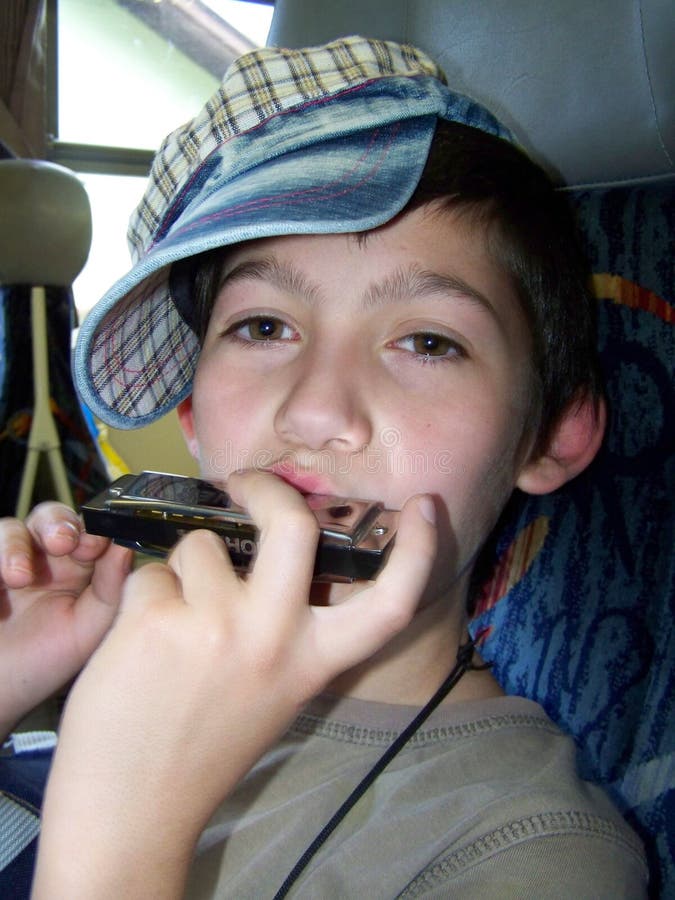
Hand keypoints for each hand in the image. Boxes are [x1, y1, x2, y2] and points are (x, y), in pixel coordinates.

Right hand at [0, 502, 131, 737]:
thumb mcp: (87, 631)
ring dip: (17, 545)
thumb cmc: (43, 664)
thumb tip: (126, 547)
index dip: (95, 530)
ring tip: (19, 577)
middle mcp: (43, 558)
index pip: (92, 532)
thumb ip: (110, 589)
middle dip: (58, 524)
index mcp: (80, 568)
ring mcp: (8, 561)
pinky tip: (2, 581)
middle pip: (53, 518)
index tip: (96, 546)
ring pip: (13, 528)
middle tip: (62, 544)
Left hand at [33, 471, 436, 898]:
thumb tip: (272, 553)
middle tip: (246, 482)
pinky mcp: (158, 621)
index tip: (424, 505)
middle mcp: (274, 637)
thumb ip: (288, 629)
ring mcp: (218, 624)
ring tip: (173, 620)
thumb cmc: (203, 747)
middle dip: (266, 488)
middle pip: (292, 527)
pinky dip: (144, 597)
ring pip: (200, 544)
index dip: (417, 549)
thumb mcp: (275, 691)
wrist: (134, 808)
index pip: (389, 602)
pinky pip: (151, 573)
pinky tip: (140, 643)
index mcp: (313, 662)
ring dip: (183, 569)